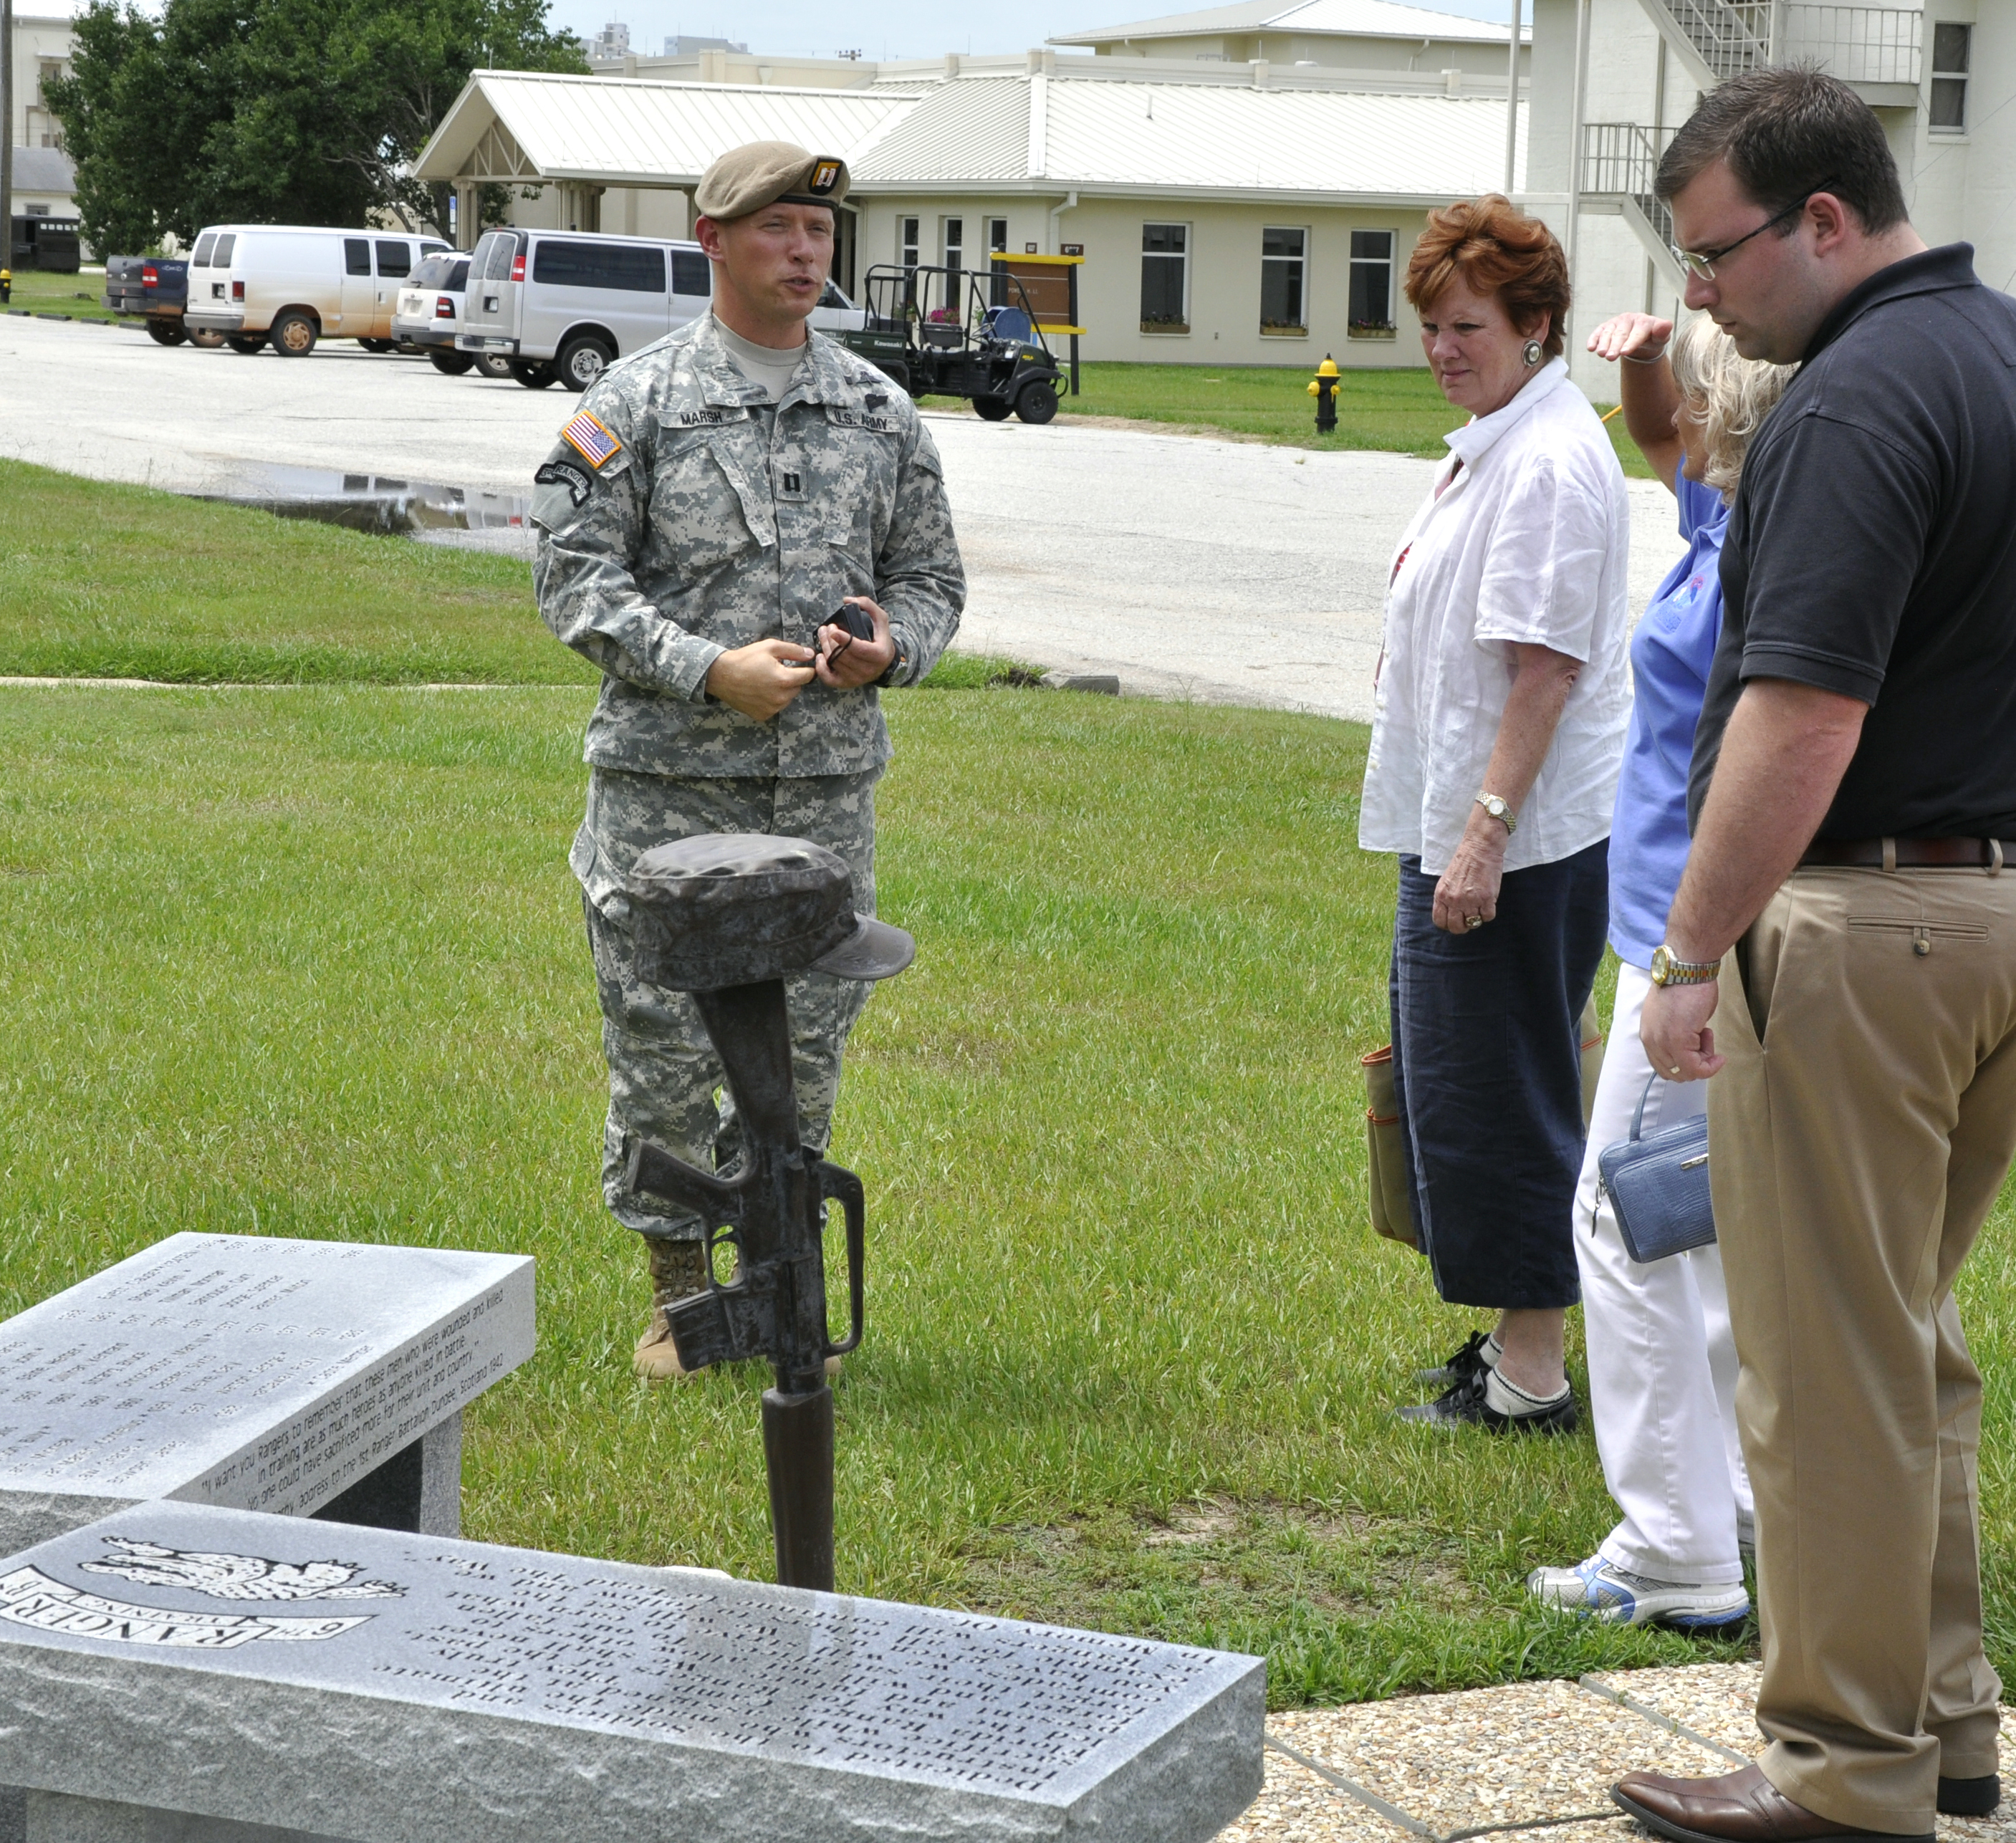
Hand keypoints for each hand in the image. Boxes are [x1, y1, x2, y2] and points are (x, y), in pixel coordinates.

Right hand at [704, 638, 819, 721]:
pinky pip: (775, 707)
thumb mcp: (770, 647)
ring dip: (782, 690)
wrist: (721, 676)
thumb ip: (793, 650)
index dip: (805, 669)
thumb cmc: (745, 659)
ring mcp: (772, 708)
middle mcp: (780, 697)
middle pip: (797, 687)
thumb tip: (811, 655)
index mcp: (785, 680)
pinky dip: (772, 700)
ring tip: (766, 681)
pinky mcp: (763, 715)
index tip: (799, 666)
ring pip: (787, 698)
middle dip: (791, 679)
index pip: (808, 676)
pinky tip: (760, 691)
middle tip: (775, 671)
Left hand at [815, 596, 897, 689]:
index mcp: (878, 655)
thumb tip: (846, 600)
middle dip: (830, 640)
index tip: (834, 631)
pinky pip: (829, 678)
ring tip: (823, 635)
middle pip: (843, 654)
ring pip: (834, 662)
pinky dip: (821, 667)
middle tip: (827, 628)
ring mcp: (856, 679)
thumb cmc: (881, 638)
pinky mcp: (846, 684)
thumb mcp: (881, 619)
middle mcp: (868, 670)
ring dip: (825, 647)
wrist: (884, 663)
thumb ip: (868, 605)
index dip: (845, 640)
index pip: (858, 649)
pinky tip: (820, 656)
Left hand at [1431, 816, 1505, 933]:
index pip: (1440, 921)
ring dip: (1477, 918)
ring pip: (1473, 923)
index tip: (1455, 921)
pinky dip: (1489, 913)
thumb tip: (1450, 913)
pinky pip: (1488, 917)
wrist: (1480, 847)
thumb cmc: (1464, 861)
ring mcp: (1470, 900)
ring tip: (1479, 907)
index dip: (1448, 924)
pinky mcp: (1487, 898)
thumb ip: (1446, 897)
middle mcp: (1454, 900)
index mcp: (1441, 895)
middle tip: (1468, 919)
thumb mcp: (1446, 879)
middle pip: (1456, 927)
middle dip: (1463, 926)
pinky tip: (1488, 903)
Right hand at [1586, 311, 1672, 364]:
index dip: (1631, 342)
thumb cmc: (1652, 339)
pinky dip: (1594, 339)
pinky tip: (1590, 347)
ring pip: (1608, 332)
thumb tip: (1666, 325)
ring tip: (1601, 354)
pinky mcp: (1606, 327)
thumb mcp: (1661, 338)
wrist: (1642, 337)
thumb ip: (1663, 332)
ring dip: (1603, 343)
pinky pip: (1599, 332)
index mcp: (1644, 321)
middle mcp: (1629, 319)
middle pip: (1621, 333)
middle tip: (1610, 357)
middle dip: (1615, 345)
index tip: (1625, 352)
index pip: (1638, 332)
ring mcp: (1616, 322)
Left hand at [1641, 978, 1723, 1080]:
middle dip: (1694, 1065)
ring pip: (1684, 1073)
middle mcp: (1651, 1040)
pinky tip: (1717, 1052)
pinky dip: (1710, 1065)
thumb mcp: (1673, 1015)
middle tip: (1706, 1045)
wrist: (1688, 969)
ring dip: (1703, 1062)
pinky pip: (1696, 1068)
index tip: (1699, 1049)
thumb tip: (1690, 1044)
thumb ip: (1675, 1034)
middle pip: (1672, 1073)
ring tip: (1707, 1037)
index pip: (1662, 1065)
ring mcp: (1663, 1042)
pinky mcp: (1677, 1041)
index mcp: (1648, 1033)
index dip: (1683, 1063)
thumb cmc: (1686, 985)